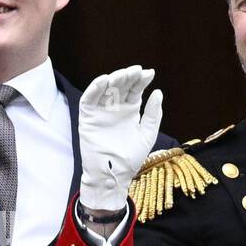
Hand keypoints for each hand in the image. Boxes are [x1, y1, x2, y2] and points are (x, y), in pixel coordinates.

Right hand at [78, 67, 163, 212]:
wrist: (114, 175)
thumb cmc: (131, 158)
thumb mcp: (147, 134)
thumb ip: (153, 114)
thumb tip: (158, 92)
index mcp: (130, 110)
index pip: (135, 89)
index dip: (141, 80)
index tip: (150, 73)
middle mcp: (115, 108)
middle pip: (121, 86)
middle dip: (128, 76)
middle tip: (136, 71)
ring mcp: (101, 112)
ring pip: (105, 89)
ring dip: (113, 79)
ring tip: (122, 75)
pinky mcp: (87, 118)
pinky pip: (88, 100)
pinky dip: (94, 89)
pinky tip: (103, 81)